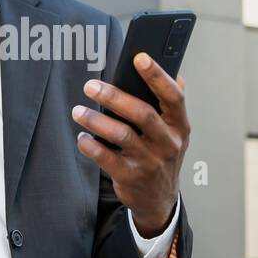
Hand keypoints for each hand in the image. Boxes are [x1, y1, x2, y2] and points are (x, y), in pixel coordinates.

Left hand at [72, 53, 190, 236]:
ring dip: (96, 120)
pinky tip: (82, 136)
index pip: (174, 96)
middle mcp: (168, 143)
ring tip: (78, 111)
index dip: (157, 76)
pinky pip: (107, 158)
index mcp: (180, 125)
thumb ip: (170, 105)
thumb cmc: (162, 156)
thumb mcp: (174, 132)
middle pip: (142, 113)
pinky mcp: (131, 177)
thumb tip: (176, 74)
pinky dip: (91, 145)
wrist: (159, 199)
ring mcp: (150, 162)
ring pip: (121, 135)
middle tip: (90, 87)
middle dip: (114, 96)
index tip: (139, 57)